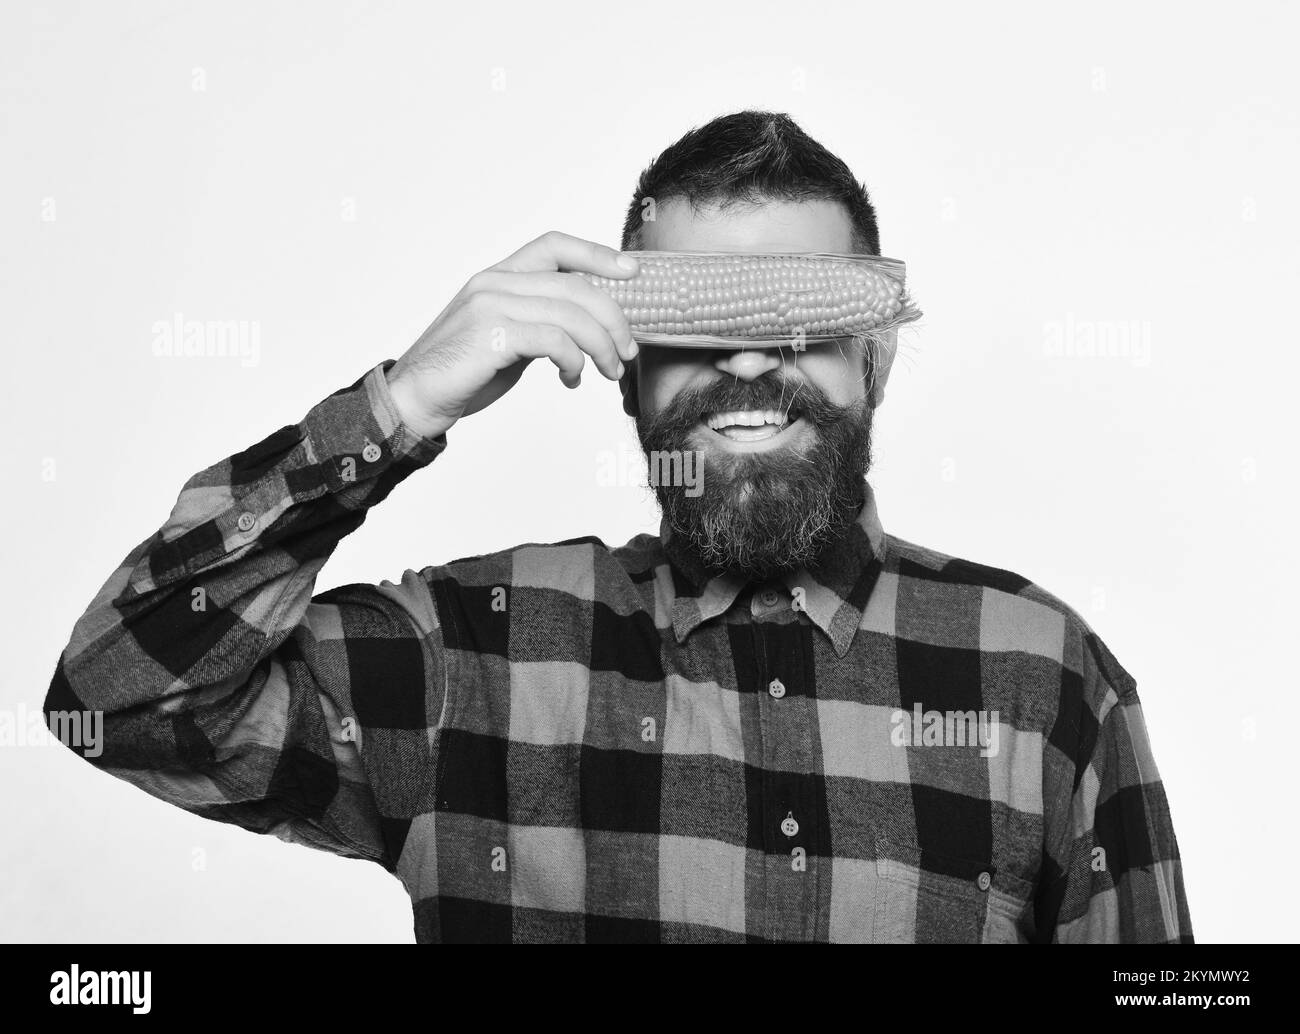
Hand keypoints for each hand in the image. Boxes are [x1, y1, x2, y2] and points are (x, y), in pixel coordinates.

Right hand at [386, 230, 638, 439]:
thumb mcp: (508, 337)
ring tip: (608, 372)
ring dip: (601, 347)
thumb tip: (585, 329)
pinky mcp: (491, 334)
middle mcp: (494, 283)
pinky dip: (574, 361)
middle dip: (613, 319)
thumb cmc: (461, 373)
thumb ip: (539, 322)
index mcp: (498, 276)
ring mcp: (490, 306)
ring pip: (571, 314)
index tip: (633, 272)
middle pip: (575, 285)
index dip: (597, 254)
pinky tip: (570, 379)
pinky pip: (554, 340)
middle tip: (628, 352)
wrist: (413, 400)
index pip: (554, 245)